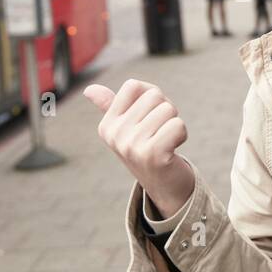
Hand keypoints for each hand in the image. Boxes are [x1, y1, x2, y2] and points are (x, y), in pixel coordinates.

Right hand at [84, 79, 195, 217]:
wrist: (165, 186)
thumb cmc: (148, 148)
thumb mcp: (128, 127)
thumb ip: (110, 106)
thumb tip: (88, 90)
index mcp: (107, 126)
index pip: (133, 85)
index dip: (150, 96)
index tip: (149, 117)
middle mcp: (115, 135)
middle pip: (154, 96)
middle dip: (165, 111)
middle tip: (160, 133)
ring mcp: (132, 146)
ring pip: (168, 110)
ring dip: (175, 124)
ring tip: (166, 141)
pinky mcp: (153, 155)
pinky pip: (178, 125)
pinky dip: (182, 135)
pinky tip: (173, 150)